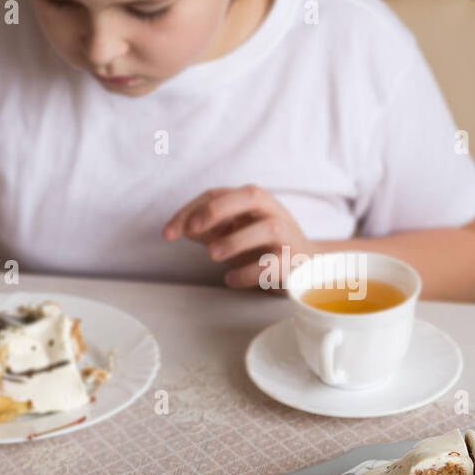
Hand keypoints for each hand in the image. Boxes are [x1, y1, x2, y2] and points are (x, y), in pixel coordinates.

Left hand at [163, 185, 309, 288]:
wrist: (307, 266)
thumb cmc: (262, 245)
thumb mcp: (232, 231)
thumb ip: (208, 228)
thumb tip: (183, 228)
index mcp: (254, 200)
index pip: (218, 194)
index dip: (190, 210)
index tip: (168, 234)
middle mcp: (273, 212)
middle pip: (251, 196)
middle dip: (218, 210)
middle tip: (193, 230)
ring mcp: (286, 236)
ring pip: (266, 229)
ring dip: (236, 240)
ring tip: (212, 256)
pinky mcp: (293, 262)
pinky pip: (272, 265)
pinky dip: (248, 272)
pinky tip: (230, 280)